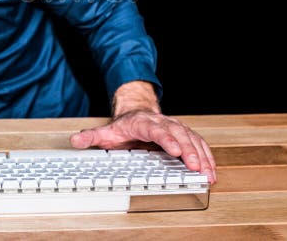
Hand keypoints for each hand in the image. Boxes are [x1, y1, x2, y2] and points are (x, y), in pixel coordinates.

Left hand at [69, 81, 216, 182]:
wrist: (137, 112)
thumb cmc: (125, 126)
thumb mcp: (107, 132)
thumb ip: (92, 137)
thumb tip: (75, 141)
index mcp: (144, 123)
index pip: (157, 130)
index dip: (166, 139)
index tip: (174, 150)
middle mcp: (163, 124)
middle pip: (179, 135)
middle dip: (189, 151)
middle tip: (196, 167)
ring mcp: (176, 128)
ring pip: (192, 139)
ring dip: (202, 156)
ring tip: (207, 173)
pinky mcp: (185, 135)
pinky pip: (198, 144)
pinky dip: (207, 157)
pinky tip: (211, 171)